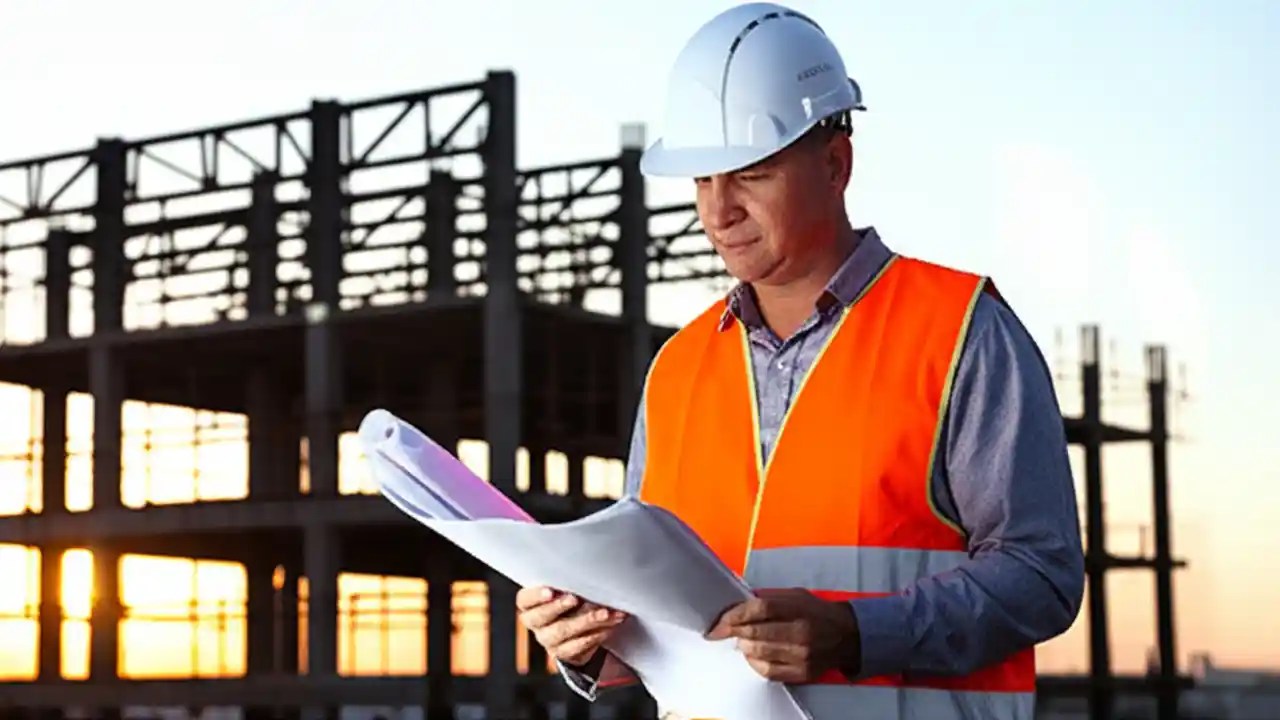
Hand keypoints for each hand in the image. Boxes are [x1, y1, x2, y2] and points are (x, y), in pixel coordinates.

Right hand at [516, 585, 627, 666]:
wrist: (576, 629)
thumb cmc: (569, 599)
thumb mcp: (565, 588)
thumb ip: (568, 584)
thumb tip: (588, 573)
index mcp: (529, 603)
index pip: (525, 599)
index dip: (536, 596)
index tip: (551, 591)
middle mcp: (535, 622)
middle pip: (541, 617)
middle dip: (559, 607)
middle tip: (575, 599)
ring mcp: (547, 640)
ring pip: (562, 631)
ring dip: (586, 620)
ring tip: (605, 613)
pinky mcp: (562, 653)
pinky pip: (577, 646)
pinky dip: (595, 635)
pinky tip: (608, 626)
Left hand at [706, 588, 859, 682]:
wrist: (846, 636)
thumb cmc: (817, 612)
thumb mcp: (796, 595)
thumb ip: (769, 597)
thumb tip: (739, 600)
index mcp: (799, 608)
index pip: (760, 608)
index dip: (736, 613)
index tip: (721, 619)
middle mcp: (801, 632)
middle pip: (756, 631)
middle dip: (733, 630)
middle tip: (723, 630)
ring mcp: (802, 655)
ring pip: (759, 652)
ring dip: (744, 645)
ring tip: (742, 639)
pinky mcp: (802, 673)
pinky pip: (768, 671)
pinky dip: (754, 663)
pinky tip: (753, 654)